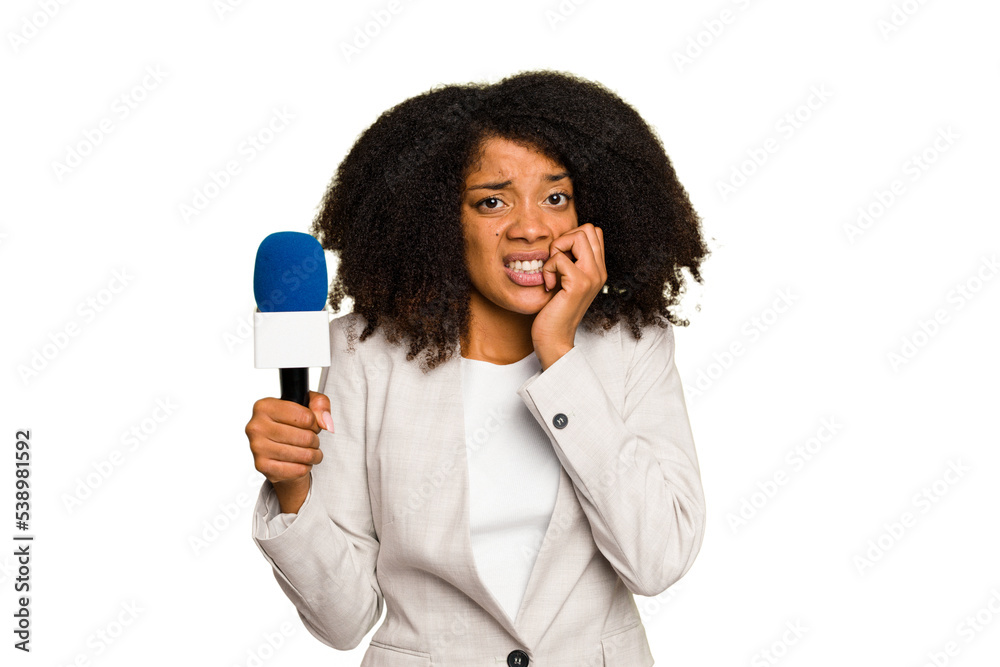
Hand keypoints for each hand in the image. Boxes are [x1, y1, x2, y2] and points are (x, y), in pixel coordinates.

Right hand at [245, 390, 331, 512]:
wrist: (276, 449)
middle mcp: (256, 426)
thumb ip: (321, 404)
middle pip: (305, 437)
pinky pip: (297, 469)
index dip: (315, 423)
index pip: (306, 417)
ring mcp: (257, 447)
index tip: (311, 425)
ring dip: (313, 454)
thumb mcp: (308, 404)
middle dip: (315, 440)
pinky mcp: (262, 466)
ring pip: (303, 454)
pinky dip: (305, 467)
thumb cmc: (291, 425)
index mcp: (264, 406)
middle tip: (311, 440)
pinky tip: (301, 462)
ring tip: (310, 451)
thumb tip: (326, 423)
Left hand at [532, 223, 606, 369]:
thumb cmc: (554, 310)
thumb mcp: (565, 281)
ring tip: (553, 272)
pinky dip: (548, 269)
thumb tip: (561, 239)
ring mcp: (592, 276)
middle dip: (564, 239)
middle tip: (556, 263)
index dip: (572, 237)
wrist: (554, 338)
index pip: (593, 231)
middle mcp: (600, 271)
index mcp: (598, 269)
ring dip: (557, 250)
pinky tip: (549, 287)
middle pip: (588, 228)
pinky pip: (559, 258)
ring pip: (577, 235)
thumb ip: (570, 261)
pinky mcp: (578, 284)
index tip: (561, 259)